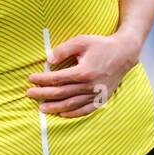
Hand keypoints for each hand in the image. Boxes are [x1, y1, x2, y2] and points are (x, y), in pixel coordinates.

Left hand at [26, 31, 140, 118]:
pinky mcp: (102, 98)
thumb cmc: (101, 45)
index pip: (57, 79)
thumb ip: (64, 49)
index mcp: (83, 72)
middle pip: (61, 93)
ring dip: (55, 107)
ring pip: (72, 104)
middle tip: (29, 94)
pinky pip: (86, 110)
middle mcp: (90, 86)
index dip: (42, 80)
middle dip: (43, 94)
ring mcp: (96, 94)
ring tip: (41, 108)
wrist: (124, 53)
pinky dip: (73, 113)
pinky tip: (62, 114)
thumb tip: (49, 60)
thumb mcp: (81, 41)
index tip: (31, 79)